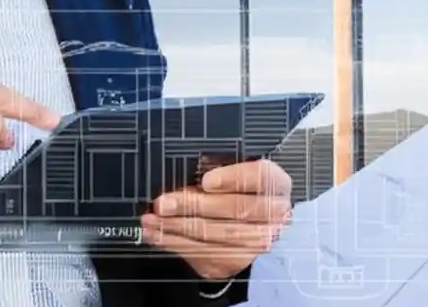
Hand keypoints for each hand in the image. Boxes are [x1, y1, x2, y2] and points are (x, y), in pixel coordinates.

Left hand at [140, 159, 292, 280]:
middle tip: (163, 204)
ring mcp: (256, 242)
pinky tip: (156, 234)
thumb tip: (187, 171)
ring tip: (151, 220)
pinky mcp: (235, 261)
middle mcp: (273, 215)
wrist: (247, 223)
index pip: (260, 176)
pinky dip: (175, 243)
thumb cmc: (236, 188)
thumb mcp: (232, 168)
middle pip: (234, 210)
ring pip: (214, 235)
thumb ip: (217, 165)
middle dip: (193, 206)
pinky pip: (202, 254)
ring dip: (176, 228)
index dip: (233, 178)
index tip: (206, 180)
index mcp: (276, 184)